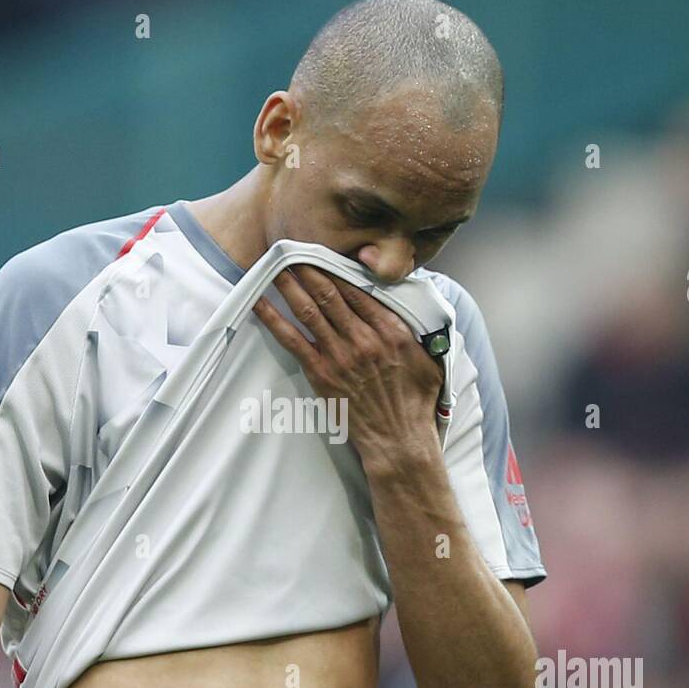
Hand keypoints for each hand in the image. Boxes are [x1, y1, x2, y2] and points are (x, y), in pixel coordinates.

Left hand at [252, 264, 443, 467]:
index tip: (325, 251)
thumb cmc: (415, 402)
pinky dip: (274, 319)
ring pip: (309, 311)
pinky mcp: (322, 375)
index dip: (338, 268)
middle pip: (330, 294)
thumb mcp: (428, 358)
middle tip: (293, 247)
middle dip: (309, 267)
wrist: (399, 440)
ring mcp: (340, 357)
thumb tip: (407, 303)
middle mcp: (363, 339)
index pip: (359, 289)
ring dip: (290, 285)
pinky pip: (292, 341)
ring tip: (275, 264)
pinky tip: (260, 303)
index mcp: (391, 331)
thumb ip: (413, 329)